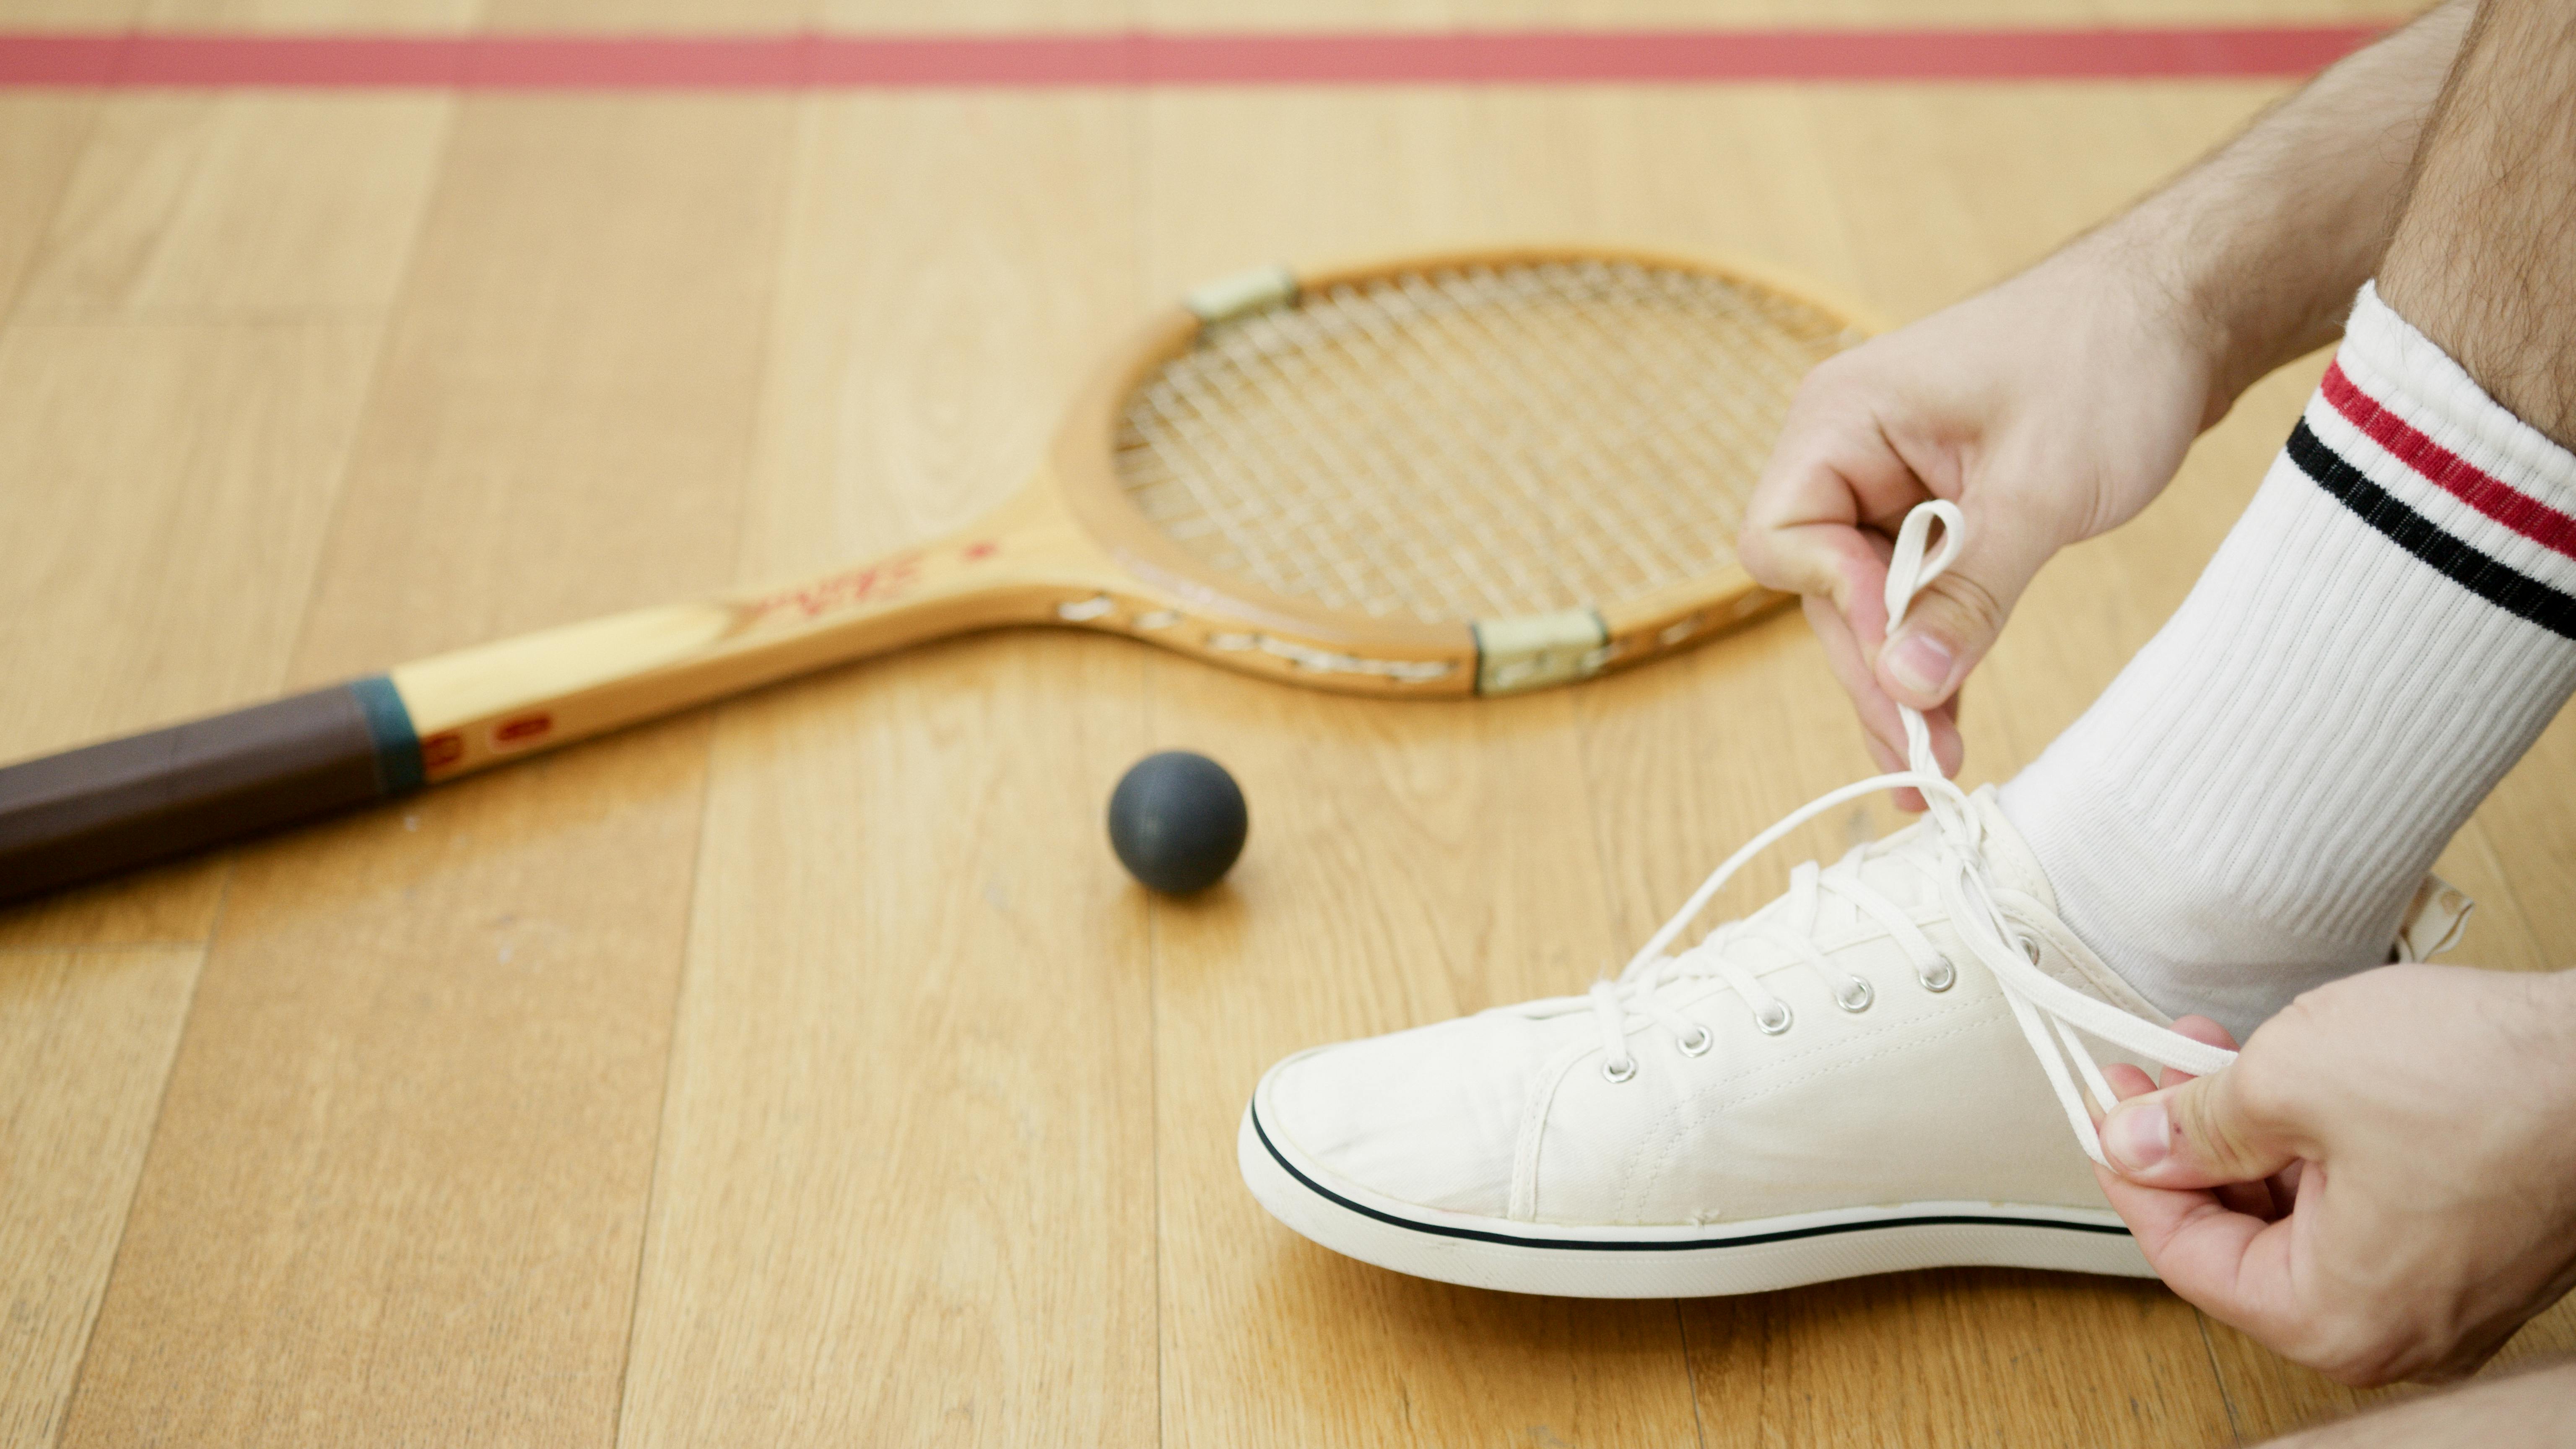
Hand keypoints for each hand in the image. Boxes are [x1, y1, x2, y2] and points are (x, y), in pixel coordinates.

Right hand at [1738, 245, 2217, 803]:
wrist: (2186, 307)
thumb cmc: (2109, 360)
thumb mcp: (2039, 487)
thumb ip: (1969, 590)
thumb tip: (1906, 688)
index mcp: (1841, 418)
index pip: (1786, 538)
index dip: (1840, 603)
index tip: (1907, 656)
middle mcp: (1848, 451)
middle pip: (1826, 587)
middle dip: (1876, 669)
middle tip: (1923, 758)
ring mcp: (1891, 482)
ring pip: (1872, 604)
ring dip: (1903, 679)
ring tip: (1936, 765)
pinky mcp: (1938, 509)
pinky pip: (1916, 595)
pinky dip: (1934, 653)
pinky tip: (1945, 718)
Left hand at [2093, 965, 2575, 1386]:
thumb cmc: (2492, 1082)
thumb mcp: (2289, 1080)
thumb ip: (2194, 1124)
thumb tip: (2137, 1141)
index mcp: (2335, 1317)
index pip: (2185, 1258)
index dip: (2132, 1174)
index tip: (2105, 1112)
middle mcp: (2393, 1325)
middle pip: (2241, 1239)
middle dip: (2190, 1145)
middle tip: (2151, 1069)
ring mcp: (2438, 1286)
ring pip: (2300, 1212)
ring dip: (2248, 1133)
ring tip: (2217, 1054)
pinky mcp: (2470, 1238)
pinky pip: (2361, 1200)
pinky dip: (2314, 1140)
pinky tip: (2290, 1075)